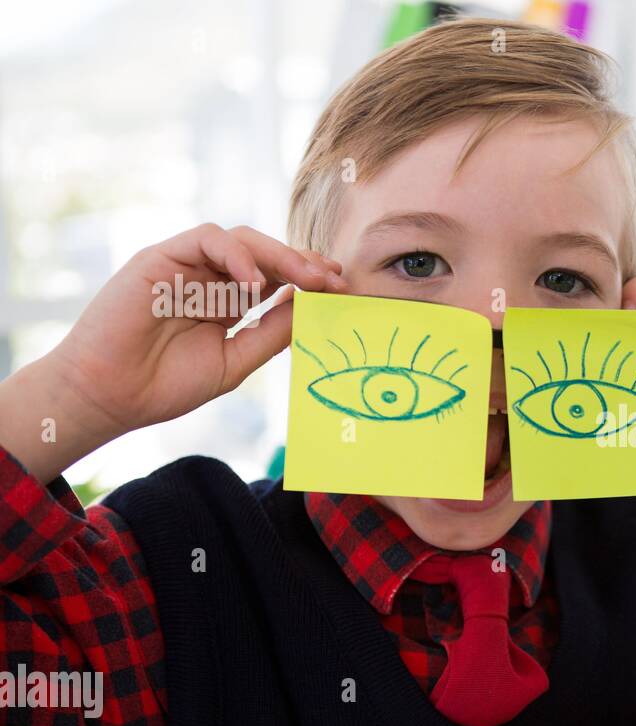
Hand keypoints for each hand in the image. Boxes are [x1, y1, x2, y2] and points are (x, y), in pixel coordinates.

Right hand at [0, 225, 345, 482]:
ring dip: (279, 255)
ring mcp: (186, 266)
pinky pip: (206, 238)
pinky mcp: (161, 257)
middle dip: (303, 264)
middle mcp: (210, 280)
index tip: (342, 289)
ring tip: (306, 277)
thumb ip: (271, 333)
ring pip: (241, 240)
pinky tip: (257, 282)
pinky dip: (237, 254)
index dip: (309, 280)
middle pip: (265, 256)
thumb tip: (313, 309)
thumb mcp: (236, 360)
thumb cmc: (166, 385)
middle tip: (334, 279)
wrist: (111, 396)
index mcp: (228, 304)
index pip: (277, 279)